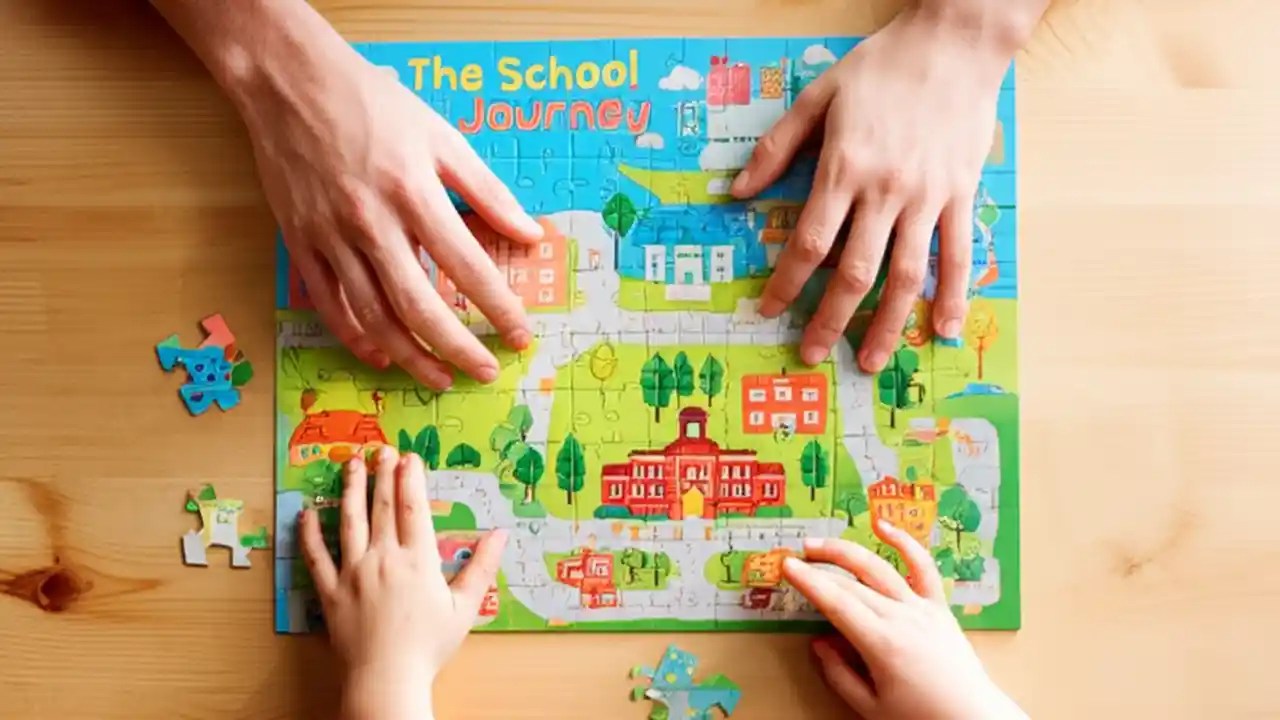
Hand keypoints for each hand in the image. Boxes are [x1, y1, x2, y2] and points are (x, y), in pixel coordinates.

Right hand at [238, 42, 542, 388]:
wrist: (290, 82)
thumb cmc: (372, 104)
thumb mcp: (441, 136)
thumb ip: (487, 191)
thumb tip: (530, 234)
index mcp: (413, 192)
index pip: (466, 266)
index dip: (498, 307)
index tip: (519, 335)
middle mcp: (371, 221)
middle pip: (418, 304)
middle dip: (457, 347)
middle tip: (485, 372)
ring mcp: (331, 236)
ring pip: (372, 315)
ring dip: (410, 355)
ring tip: (440, 376)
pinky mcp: (300, 242)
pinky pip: (330, 304)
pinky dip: (356, 337)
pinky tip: (383, 354)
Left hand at [300, 448, 505, 719]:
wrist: (387, 679)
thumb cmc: (429, 647)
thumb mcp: (465, 606)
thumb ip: (482, 566)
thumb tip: (502, 534)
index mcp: (417, 560)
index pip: (413, 509)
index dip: (411, 479)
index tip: (409, 457)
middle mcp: (383, 559)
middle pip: (382, 507)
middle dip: (383, 474)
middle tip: (382, 449)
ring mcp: (352, 573)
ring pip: (349, 522)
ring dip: (350, 490)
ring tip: (351, 465)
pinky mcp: (330, 592)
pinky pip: (315, 557)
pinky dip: (310, 533)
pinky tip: (308, 512)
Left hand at [732, 7, 1010, 371]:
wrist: (954, 44)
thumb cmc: (881, 67)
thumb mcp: (817, 96)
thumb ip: (776, 147)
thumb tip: (737, 192)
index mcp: (844, 169)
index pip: (810, 243)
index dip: (786, 283)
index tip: (768, 310)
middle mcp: (887, 191)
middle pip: (856, 273)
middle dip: (831, 319)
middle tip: (812, 354)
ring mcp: (929, 197)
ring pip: (907, 276)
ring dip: (888, 325)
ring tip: (871, 361)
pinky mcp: (962, 195)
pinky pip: (958, 256)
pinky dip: (953, 296)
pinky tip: (944, 330)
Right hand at [783, 522, 1025, 719]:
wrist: (974, 719)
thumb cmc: (924, 719)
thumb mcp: (871, 707)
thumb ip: (840, 675)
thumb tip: (819, 645)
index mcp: (882, 644)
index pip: (837, 603)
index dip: (809, 582)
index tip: (787, 567)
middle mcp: (902, 619)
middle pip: (851, 585)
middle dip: (819, 568)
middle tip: (794, 560)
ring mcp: (923, 609)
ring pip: (878, 569)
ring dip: (846, 552)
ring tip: (820, 544)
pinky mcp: (939, 607)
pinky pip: (922, 567)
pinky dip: (904, 543)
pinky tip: (883, 526)